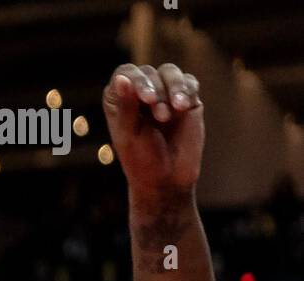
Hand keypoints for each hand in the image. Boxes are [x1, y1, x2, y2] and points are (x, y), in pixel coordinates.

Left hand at [103, 63, 203, 197]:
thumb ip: (126, 107)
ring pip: (169, 73)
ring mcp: (164, 94)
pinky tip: (185, 106)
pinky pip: (189, 82)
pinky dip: (187, 90)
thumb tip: (122, 78)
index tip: (145, 98)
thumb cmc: (141, 161)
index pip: (125, 74)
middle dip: (155, 90)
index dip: (135, 80)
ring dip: (173, 88)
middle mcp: (141, 92)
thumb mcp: (129, 136)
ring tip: (174, 111)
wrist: (167, 180)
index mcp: (120, 100)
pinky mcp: (186, 98)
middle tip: (160, 116)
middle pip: (148, 72)